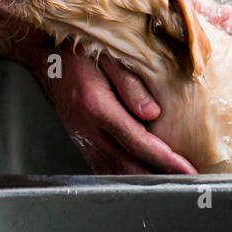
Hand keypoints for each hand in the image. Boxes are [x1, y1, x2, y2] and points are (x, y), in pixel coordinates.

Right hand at [24, 40, 196, 173]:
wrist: (45, 53)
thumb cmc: (79, 49)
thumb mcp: (107, 56)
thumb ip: (129, 83)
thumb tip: (153, 113)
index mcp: (95, 105)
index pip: (136, 140)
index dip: (164, 158)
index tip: (186, 169)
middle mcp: (86, 127)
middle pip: (126, 164)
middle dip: (158, 177)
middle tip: (186, 182)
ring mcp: (80, 136)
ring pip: (112, 171)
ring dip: (142, 181)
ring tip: (170, 183)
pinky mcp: (78, 139)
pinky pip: (100, 166)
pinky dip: (122, 177)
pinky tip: (140, 178)